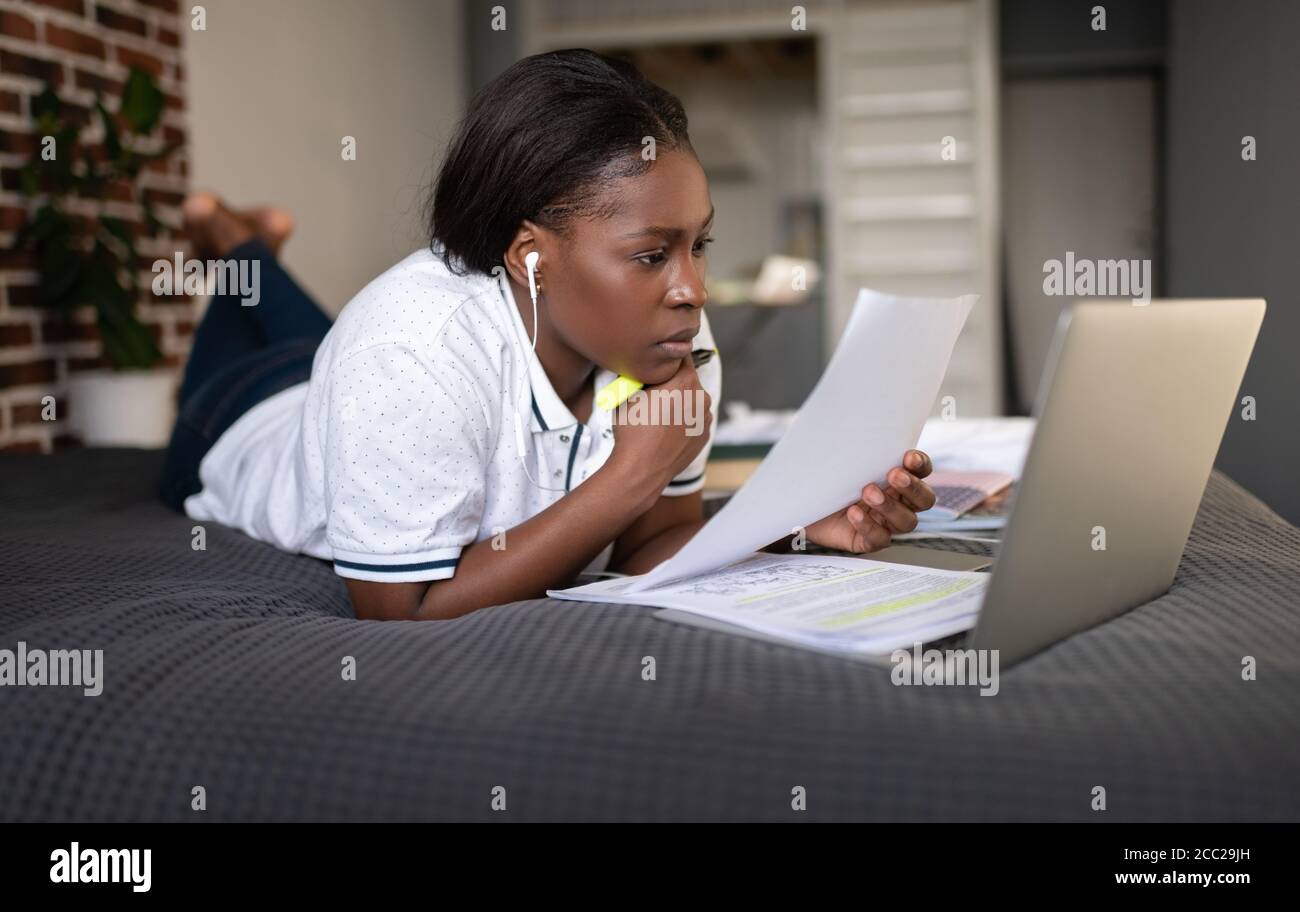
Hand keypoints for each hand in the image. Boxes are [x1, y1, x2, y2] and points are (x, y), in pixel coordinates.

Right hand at [606, 355, 712, 492]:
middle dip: (672, 382)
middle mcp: (702, 397)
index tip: (658, 361)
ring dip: (679, 401)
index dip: (667, 357)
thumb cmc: (633, 432)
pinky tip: (666, 430)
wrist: (641, 470)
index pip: (682, 356)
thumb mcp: (628, 394)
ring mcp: (705, 418)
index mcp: (686, 381)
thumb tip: (644, 366)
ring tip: (658, 415)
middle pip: (687, 378)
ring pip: (691, 400)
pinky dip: (683, 420)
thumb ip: (642, 374)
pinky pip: (694, 419)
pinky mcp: (704, 435)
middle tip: (652, 393)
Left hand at [800, 449, 936, 553]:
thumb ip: (852, 443)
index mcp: (897, 477)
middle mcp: (898, 501)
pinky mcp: (869, 540)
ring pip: (907, 521)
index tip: (908, 456)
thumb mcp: (837, 455)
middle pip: (924, 499)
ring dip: (891, 507)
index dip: (920, 464)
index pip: (922, 470)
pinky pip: (879, 539)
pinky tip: (853, 513)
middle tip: (893, 475)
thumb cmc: (823, 475)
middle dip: (912, 487)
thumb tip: (850, 416)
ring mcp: (885, 522)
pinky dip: (869, 526)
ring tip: (868, 492)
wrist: (800, 503)